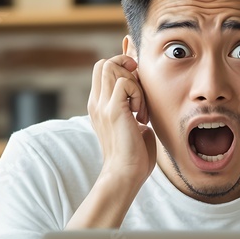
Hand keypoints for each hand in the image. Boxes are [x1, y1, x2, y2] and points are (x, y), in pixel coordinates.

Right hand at [87, 55, 156, 187]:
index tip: (138, 90)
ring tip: (140, 107)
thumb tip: (142, 99)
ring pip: (111, 67)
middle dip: (126, 69)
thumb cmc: (133, 155)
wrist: (125, 174)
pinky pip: (124, 82)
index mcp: (99, 105)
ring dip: (132, 81)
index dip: (123, 70)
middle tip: (139, 92)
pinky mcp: (113, 111)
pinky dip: (137, 93)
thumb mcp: (132, 124)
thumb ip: (133, 108)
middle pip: (104, 63)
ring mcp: (102, 106)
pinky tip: (140, 114)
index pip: (103, 69)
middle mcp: (97, 103)